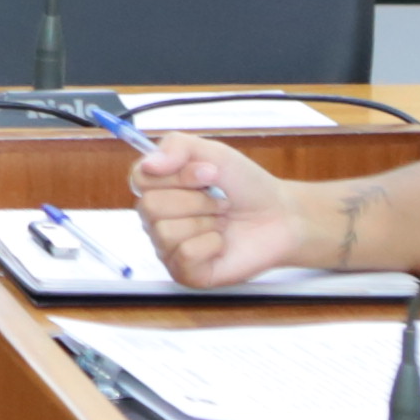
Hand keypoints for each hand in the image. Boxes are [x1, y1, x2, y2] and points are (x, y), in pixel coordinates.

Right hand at [128, 134, 324, 285]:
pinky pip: (184, 255)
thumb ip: (176, 146)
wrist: (280, 217)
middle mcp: (158, 220)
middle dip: (195, 200)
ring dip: (205, 222)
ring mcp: (169, 248)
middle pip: (149, 207)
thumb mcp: (214, 153)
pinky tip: (221, 243)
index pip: (139, 179)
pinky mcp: (186, 273)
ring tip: (222, 222)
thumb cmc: (247, 187)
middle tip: (220, 202)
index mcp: (160, 189)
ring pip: (165, 232)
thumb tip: (149, 163)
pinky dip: (211, 244)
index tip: (209, 173)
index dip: (175, 176)